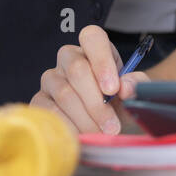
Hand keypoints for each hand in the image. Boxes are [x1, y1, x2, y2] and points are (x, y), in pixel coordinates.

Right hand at [29, 25, 149, 135]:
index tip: (113, 89)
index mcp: (94, 48)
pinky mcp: (39, 100)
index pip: (92, 37)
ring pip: (64, 94)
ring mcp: (51, 78)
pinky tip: (82, 137)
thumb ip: (137, 85)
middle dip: (97, 103)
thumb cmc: (121, 104)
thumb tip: (125, 87)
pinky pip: (49, 112)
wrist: (108, 126)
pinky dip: (68, 127)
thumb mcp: (135, 93)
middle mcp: (69, 58)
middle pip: (77, 70)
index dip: (102, 61)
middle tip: (112, 126)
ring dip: (85, 119)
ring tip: (100, 135)